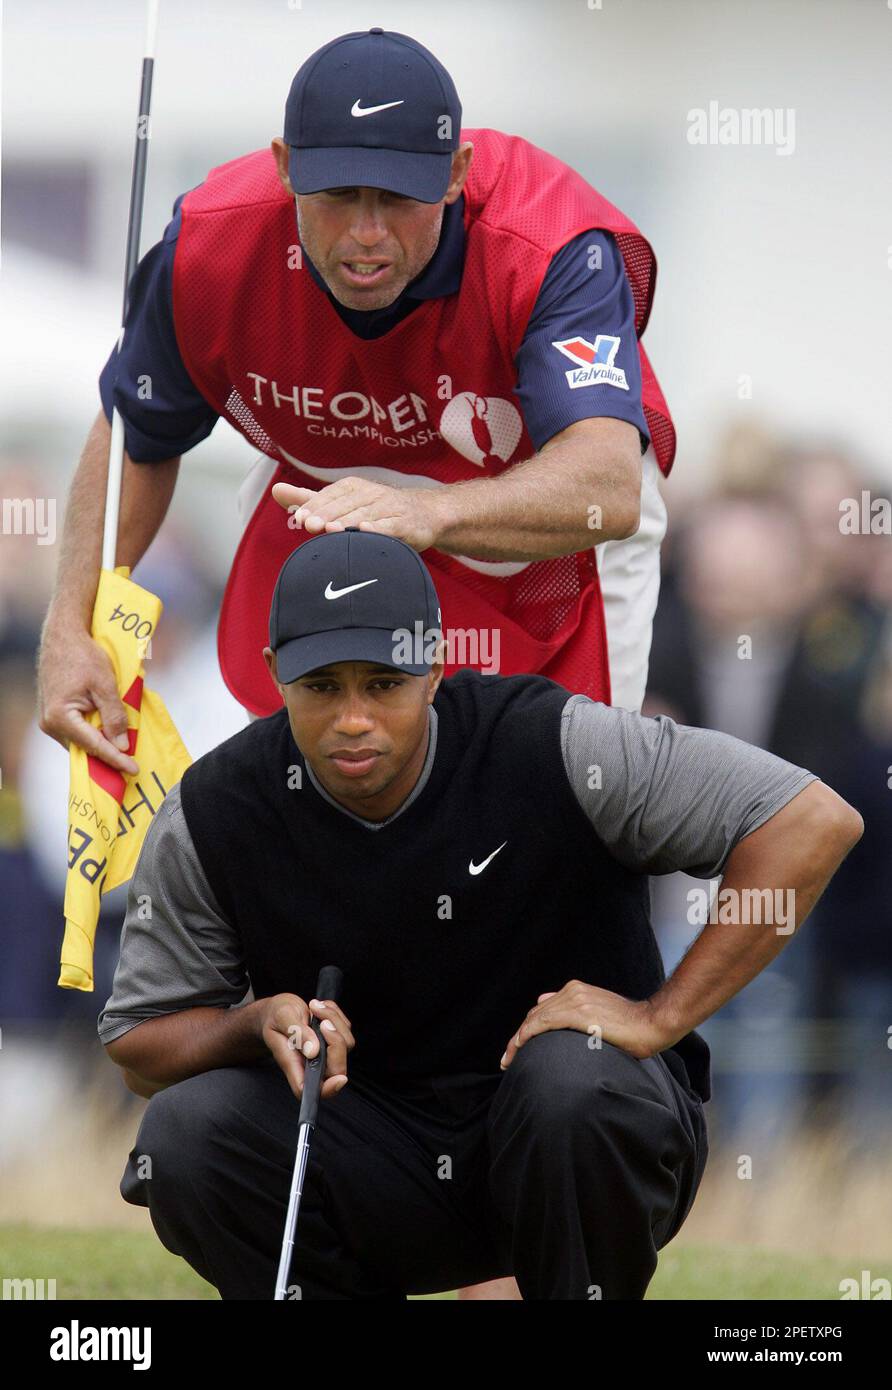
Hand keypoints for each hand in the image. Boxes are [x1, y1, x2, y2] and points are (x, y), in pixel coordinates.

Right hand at [37, 616, 139, 775]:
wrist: (64, 636)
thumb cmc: (84, 655)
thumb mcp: (105, 685)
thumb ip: (114, 716)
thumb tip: (121, 745)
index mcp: (60, 717)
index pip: (94, 746)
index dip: (116, 759)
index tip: (133, 770)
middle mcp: (50, 724)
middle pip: (84, 748)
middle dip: (108, 756)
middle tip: (131, 767)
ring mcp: (49, 720)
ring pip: (80, 742)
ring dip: (101, 745)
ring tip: (124, 752)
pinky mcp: (54, 715)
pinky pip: (76, 732)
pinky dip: (93, 734)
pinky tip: (109, 735)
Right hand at [258, 992, 353, 1100]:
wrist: (276, 1010)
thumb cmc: (275, 1017)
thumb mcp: (281, 1018)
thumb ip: (297, 1034)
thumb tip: (313, 1051)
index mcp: (294, 1065)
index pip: (312, 1089)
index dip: (328, 1089)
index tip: (339, 1079)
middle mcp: (311, 1063)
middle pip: (338, 1068)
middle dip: (336, 1041)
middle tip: (321, 1021)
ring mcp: (325, 1053)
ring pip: (346, 1043)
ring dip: (334, 1020)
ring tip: (314, 1007)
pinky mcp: (334, 1040)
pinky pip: (346, 1028)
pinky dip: (335, 1014)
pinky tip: (319, 1009)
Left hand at [271, 476, 445, 550]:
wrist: (423, 514)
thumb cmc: (377, 510)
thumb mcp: (343, 501)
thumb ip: (309, 498)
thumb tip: (275, 491)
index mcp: (351, 487)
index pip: (328, 496)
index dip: (313, 507)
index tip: (299, 520)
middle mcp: (369, 494)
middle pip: (344, 506)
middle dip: (326, 515)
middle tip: (309, 525)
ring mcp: (388, 508)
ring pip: (363, 515)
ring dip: (347, 522)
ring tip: (330, 530)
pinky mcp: (404, 523)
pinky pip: (389, 526)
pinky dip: (377, 529)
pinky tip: (365, 531)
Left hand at [499, 980, 669, 1070]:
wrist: (652, 1023)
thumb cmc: (631, 1025)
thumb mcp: (600, 1013)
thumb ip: (578, 1012)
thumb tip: (551, 1011)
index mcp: (576, 990)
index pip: (543, 1009)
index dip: (527, 1028)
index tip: (518, 1047)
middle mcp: (572, 991)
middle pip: (535, 1014)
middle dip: (518, 1037)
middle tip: (507, 1058)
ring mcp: (575, 1000)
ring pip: (534, 1019)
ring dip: (517, 1040)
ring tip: (508, 1060)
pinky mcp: (578, 1012)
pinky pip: (542, 1024)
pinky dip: (526, 1036)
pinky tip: (518, 1048)